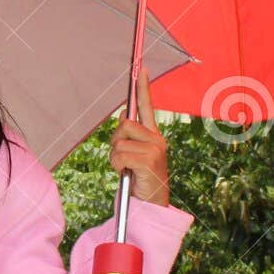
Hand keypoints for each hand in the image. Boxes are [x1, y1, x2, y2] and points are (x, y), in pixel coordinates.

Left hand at [110, 66, 169, 205]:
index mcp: (153, 136)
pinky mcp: (150, 159)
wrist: (150, 206)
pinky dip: (117, 166)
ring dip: (116, 158)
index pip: (146, 106)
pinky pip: (120, 154)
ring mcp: (156, 148)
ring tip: (127, 169)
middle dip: (116, 141)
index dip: (143, 87)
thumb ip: (130, 138)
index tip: (142, 67)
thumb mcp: (134, 156)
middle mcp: (157, 139)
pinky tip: (128, 174)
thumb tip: (122, 118)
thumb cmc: (139, 181)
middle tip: (124, 160)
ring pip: (119, 141)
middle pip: (123, 124)